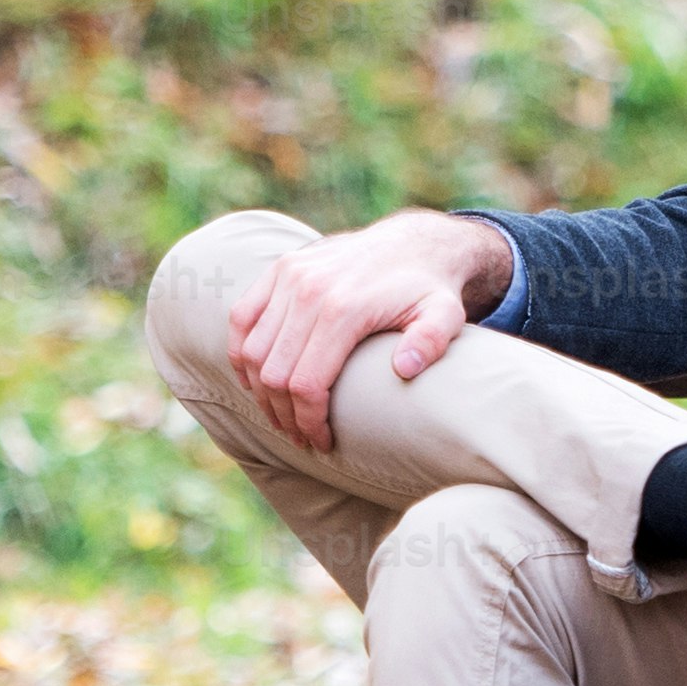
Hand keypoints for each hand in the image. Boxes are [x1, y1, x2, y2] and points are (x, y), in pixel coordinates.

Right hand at [229, 207, 516, 453]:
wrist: (412, 243)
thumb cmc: (428, 290)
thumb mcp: (445, 314)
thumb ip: (431, 341)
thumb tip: (404, 369)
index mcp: (344, 307)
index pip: (307, 383)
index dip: (309, 421)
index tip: (322, 442)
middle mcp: (308, 289)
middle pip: (274, 373)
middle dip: (285, 415)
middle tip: (301, 437)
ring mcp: (289, 276)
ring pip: (253, 351)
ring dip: (261, 392)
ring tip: (281, 416)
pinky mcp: (279, 269)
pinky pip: (242, 318)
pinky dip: (241, 353)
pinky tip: (255, 380)